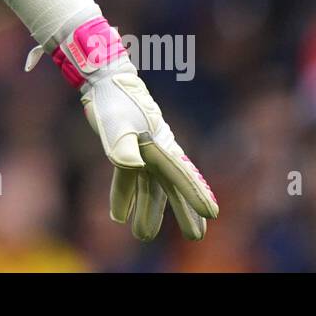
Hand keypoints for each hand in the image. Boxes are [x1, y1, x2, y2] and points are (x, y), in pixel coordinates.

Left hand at [79, 55, 218, 240]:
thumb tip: (131, 167)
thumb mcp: (117, 122)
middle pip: (172, 186)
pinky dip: (124, 195)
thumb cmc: (114, 99)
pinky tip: (119, 215)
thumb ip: (123, 144)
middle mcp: (155, 150)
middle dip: (183, 211)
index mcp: (160, 144)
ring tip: (143, 234)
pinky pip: (127, 179)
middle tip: (196, 236)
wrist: (104, 80)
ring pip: (149, 186)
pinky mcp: (125, 149)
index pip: (181, 174)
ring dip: (148, 210)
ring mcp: (142, 151)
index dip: (196, 194)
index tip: (212, 213)